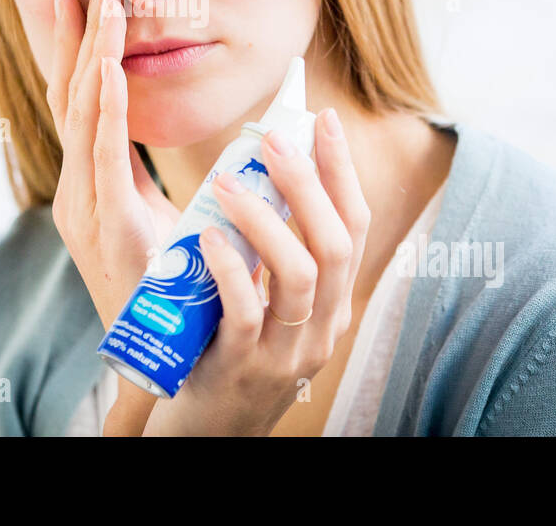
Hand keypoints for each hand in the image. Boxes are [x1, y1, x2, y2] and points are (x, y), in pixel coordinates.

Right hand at [47, 0, 182, 334]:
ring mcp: (86, 207)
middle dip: (77, 38)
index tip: (81, 0)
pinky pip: (105, 157)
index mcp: (89, 185)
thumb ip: (153, 175)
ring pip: (84, 116)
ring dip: (93, 55)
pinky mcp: (111, 225)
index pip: (81, 104)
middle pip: (73, 98)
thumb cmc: (166, 283)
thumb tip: (178, 131)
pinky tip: (110, 69)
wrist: (160, 353)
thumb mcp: (159, 216)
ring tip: (101, 4)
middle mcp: (77, 189)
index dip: (80, 50)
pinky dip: (107, 110)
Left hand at [139, 109, 371, 435]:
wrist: (202, 435)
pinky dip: (231, 267)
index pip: (353, 228)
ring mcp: (283, 353)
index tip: (321, 119)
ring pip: (300, 275)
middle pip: (334, 244)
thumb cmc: (223, 353)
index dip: (341, 171)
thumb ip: (266, 254)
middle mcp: (319, 330)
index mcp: (329, 306)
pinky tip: (209, 237)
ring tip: (228, 181)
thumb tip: (258, 176)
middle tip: (272, 137)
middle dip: (307, 183)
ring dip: (266, 218)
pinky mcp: (239, 370)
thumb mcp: (261, 303)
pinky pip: (245, 312)